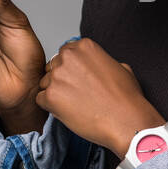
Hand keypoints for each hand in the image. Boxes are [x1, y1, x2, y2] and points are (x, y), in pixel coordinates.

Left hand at [35, 38, 164, 158]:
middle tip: (76, 94)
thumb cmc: (126, 99)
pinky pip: (41, 100)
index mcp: (84, 46)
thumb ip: (101, 61)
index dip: (71, 69)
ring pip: (45, 83)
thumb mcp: (120, 67)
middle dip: (61, 80)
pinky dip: (51, 107)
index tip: (79, 79)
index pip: (65, 53)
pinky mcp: (51, 96)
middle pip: (53, 67)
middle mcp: (68, 57)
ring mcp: (58, 76)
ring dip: (56, 94)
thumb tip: (96, 65)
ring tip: (75, 105)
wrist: (126, 122)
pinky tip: (68, 112)